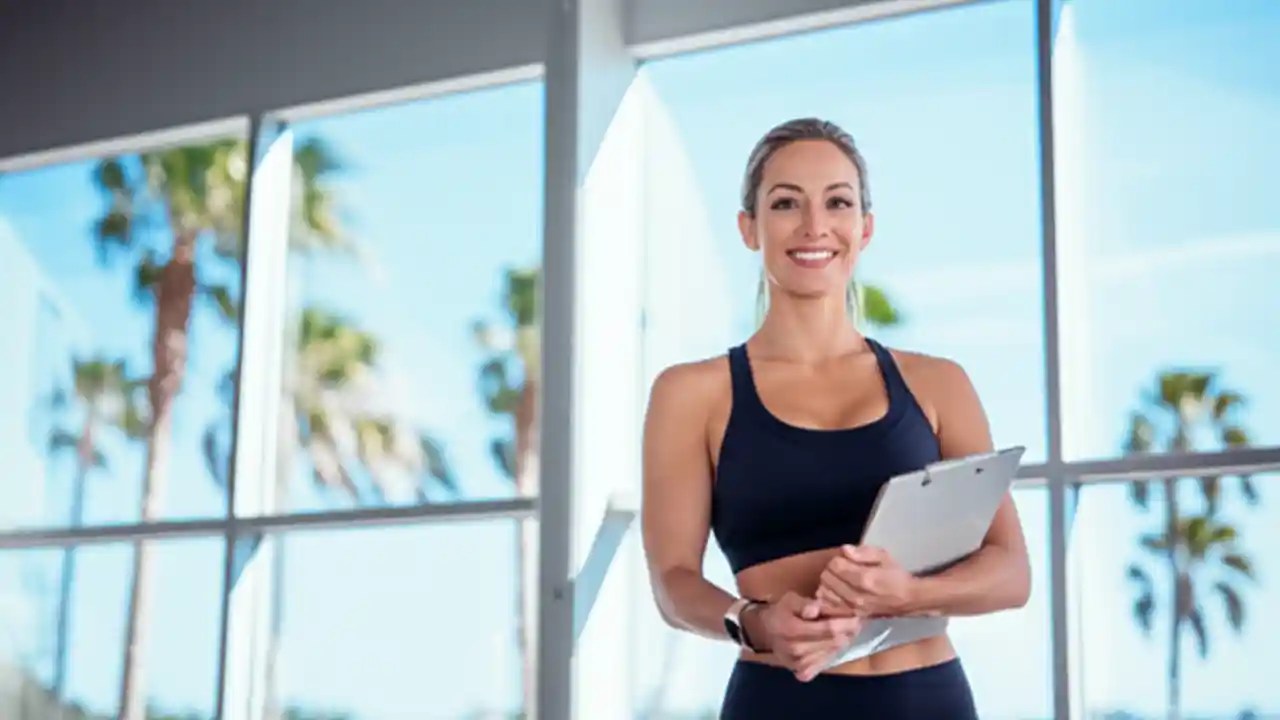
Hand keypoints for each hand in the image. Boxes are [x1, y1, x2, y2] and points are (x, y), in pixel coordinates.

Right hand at [745, 591, 862, 681]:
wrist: (766, 632)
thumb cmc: (782, 611)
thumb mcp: (791, 600)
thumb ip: (804, 604)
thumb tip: (815, 609)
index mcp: (791, 629)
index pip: (829, 628)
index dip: (846, 623)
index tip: (858, 616)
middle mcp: (795, 650)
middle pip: (833, 642)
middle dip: (849, 632)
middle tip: (858, 623)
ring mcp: (798, 665)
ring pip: (832, 653)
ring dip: (843, 642)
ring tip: (849, 632)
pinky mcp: (802, 673)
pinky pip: (825, 663)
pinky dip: (833, 653)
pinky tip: (834, 644)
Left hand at [817, 545, 916, 617]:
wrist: (907, 600)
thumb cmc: (895, 575)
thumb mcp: (884, 556)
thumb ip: (864, 552)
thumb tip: (845, 550)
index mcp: (864, 579)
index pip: (835, 565)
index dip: (838, 559)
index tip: (845, 560)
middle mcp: (855, 595)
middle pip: (827, 578)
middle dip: (831, 570)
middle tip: (841, 569)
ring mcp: (852, 608)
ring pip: (824, 592)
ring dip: (828, 584)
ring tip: (838, 581)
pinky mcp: (850, 616)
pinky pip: (827, 607)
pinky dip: (826, 599)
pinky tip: (834, 593)